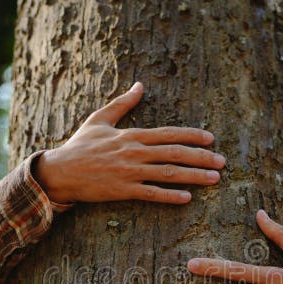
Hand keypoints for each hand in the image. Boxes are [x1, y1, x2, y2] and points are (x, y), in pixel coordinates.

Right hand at [34, 82, 224, 204]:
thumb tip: (140, 86)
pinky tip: (187, 198)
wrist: (60, 171)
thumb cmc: (80, 146)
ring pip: (168, 173)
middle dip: (201, 157)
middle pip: (174, 153)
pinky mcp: (123, 190)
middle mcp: (134, 152)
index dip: (192, 136)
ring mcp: (130, 172)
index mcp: (132, 135)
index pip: (168, 134)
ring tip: (214, 179)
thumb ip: (123, 104)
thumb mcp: (100, 119)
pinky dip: (169, 196)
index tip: (211, 139)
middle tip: (222, 162)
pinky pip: (151, 193)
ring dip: (194, 176)